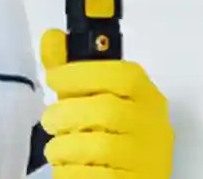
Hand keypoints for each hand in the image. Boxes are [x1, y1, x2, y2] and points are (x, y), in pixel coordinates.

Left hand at [39, 29, 173, 178]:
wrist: (130, 176)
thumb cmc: (109, 135)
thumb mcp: (92, 99)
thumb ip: (71, 71)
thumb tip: (52, 36)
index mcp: (145, 96)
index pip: (122, 75)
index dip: (81, 73)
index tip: (54, 78)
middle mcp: (152, 125)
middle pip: (105, 110)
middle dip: (66, 114)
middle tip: (50, 121)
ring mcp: (147, 158)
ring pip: (99, 146)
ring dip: (64, 147)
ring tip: (57, 149)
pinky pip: (95, 176)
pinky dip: (71, 172)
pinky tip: (67, 168)